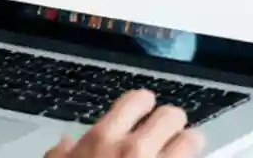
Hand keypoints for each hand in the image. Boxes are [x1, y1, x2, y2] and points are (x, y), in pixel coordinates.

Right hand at [46, 90, 203, 157]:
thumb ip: (61, 155)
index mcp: (103, 139)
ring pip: (192, 140)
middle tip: (169, 132)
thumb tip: (64, 144)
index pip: (137, 100)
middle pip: (171, 115)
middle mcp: (134, 151)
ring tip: (185, 149)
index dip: (144, 104)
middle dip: (172, 123)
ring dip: (189, 144)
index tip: (146, 110)